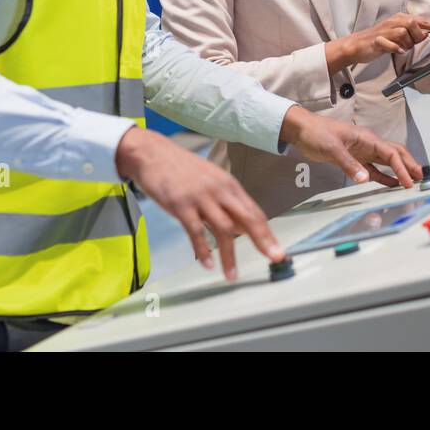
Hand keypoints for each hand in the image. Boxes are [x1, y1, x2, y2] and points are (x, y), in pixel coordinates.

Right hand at [115, 127, 282, 280]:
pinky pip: (196, 231)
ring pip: (223, 229)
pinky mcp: (181, 205)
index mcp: (229, 185)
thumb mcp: (211, 179)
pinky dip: (203, 250)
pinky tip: (207, 264)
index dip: (268, 233)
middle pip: (247, 218)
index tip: (277, 249)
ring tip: (232, 275)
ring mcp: (200, 198)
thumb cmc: (181, 168)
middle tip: (274, 258)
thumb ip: (226, 202)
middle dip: (262, 240)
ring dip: (229, 255)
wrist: (152, 153)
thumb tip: (242, 227)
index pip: (254, 212)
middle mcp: (219, 190)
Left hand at [279, 105, 422, 187]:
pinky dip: (384, 177)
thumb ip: (349, 164)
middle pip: (395, 155)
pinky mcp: (354, 159)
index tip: (409, 181)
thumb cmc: (316, 132)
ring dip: (399, 172)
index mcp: (367, 138)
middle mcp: (368, 144)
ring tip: (411, 182)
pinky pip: (374, 169)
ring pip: (387, 162)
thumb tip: (365, 179)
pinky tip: (391, 185)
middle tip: (421, 178)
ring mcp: (362, 152)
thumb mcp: (332, 148)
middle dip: (409, 166)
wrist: (302, 130)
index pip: (391, 153)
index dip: (402, 168)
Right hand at [326, 12, 429, 71]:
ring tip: (398, 48)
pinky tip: (396, 51)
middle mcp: (394, 21)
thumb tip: (428, 34)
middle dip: (416, 38)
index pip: (423, 21)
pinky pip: (392, 44)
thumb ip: (413, 34)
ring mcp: (385, 30)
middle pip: (415, 26)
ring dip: (405, 45)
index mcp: (400, 18)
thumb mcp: (399, 35)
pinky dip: (396, 49)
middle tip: (408, 43)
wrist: (356, 46)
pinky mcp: (377, 40)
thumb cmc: (380, 41)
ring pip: (405, 35)